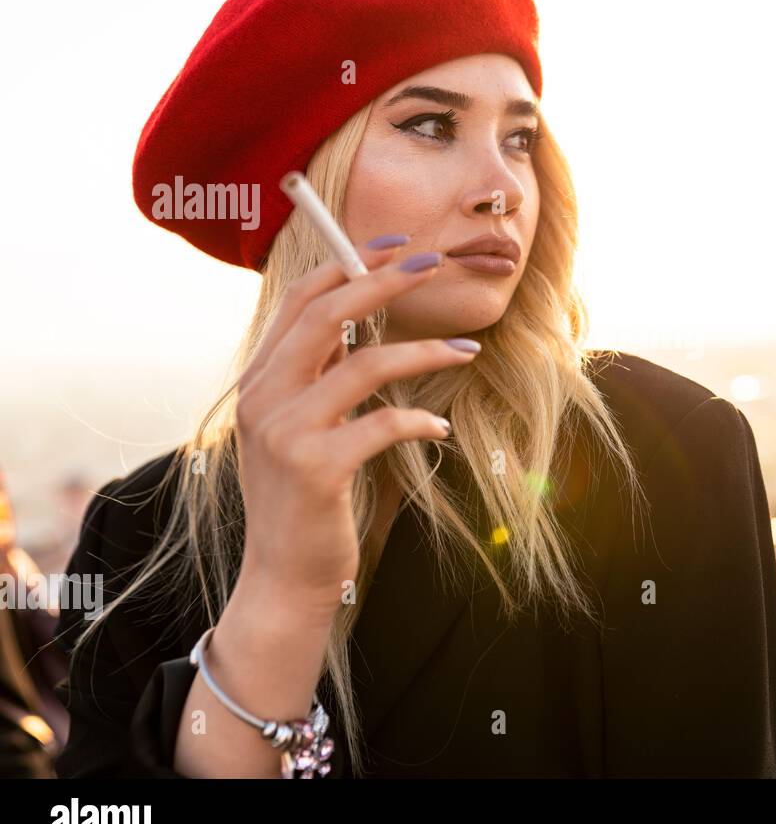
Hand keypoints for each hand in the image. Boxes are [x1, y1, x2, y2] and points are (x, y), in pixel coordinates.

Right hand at [231, 241, 476, 610]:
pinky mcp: (316, 469)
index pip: (299, 300)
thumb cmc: (305, 498)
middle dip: (384, 282)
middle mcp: (263, 397)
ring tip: (468, 348)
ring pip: (364, 364)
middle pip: (327, 315)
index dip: (346, 263)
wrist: (285, 577)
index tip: (394, 245)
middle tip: (434, 264)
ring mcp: (286, 432)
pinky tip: (439, 429)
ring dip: (425, 351)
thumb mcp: (298, 427)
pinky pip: (382, 424)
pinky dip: (419, 421)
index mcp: (260, 380)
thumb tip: (359, 324)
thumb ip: (316, 378)